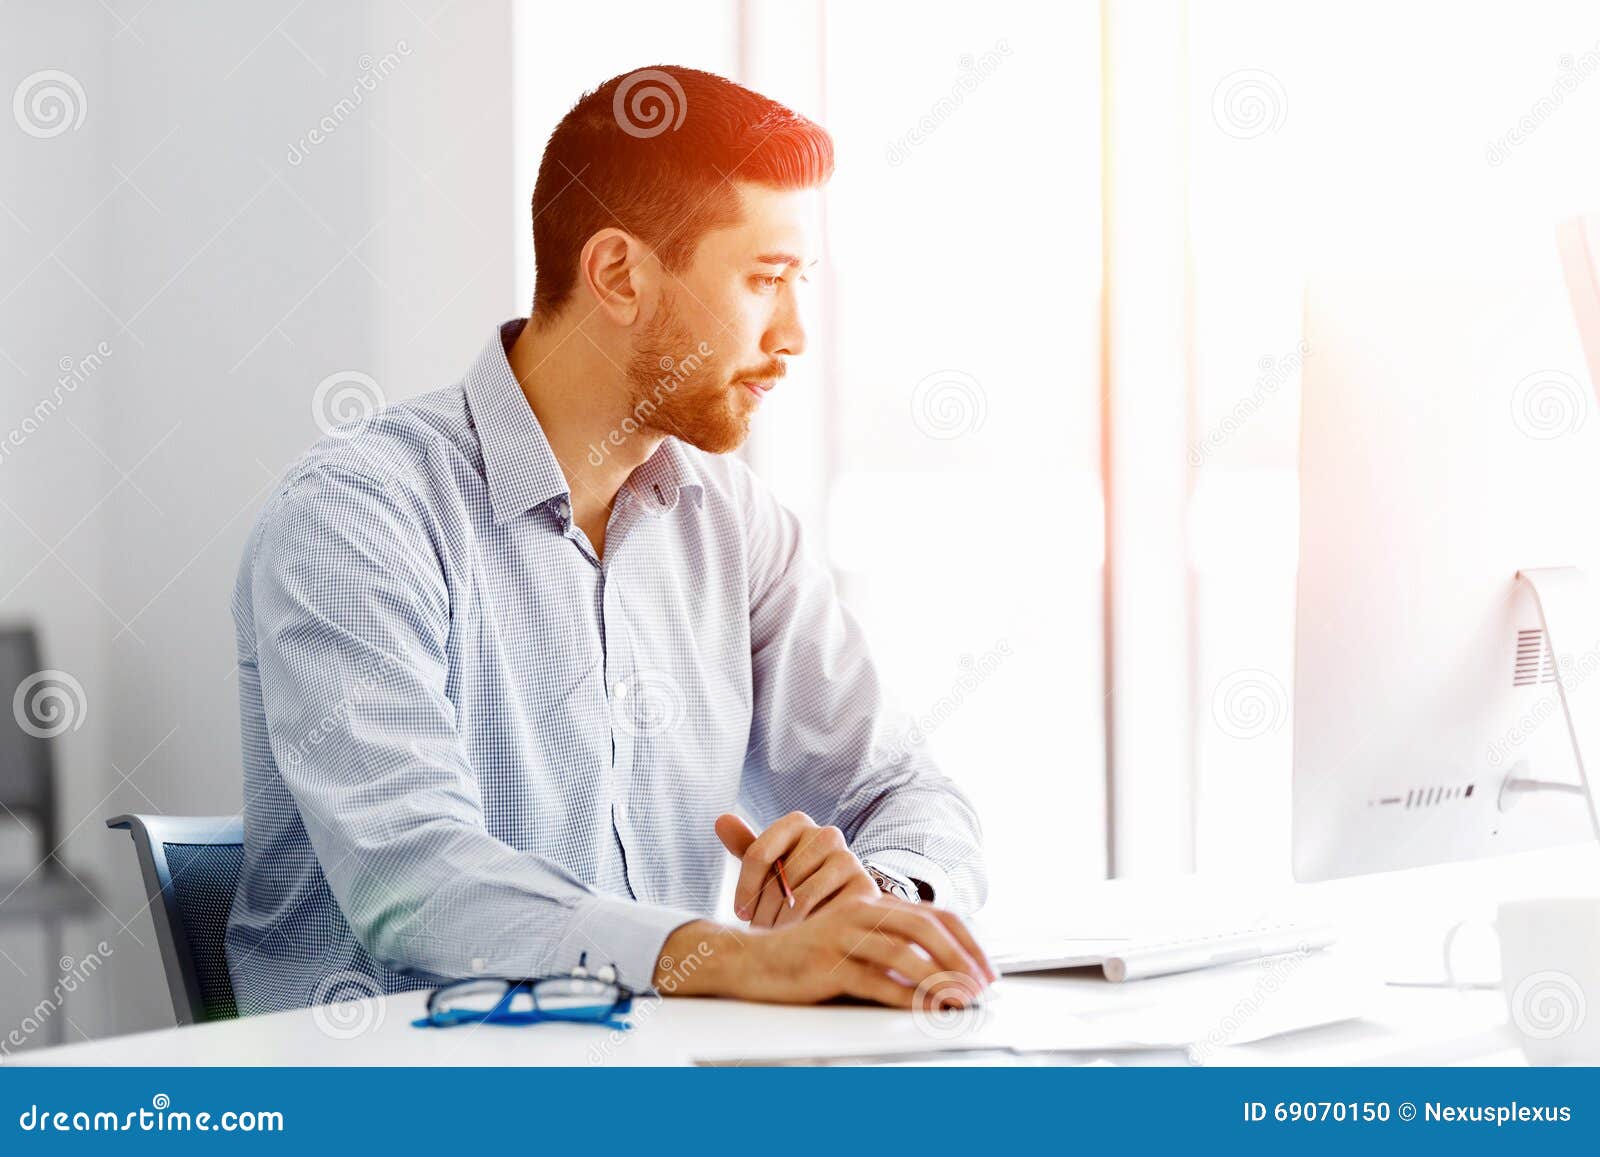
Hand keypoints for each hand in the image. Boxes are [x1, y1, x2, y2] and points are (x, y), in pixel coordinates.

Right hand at [654, 894, 996, 1008]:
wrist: (750, 961)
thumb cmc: (808, 957)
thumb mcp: (854, 942)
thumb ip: (891, 946)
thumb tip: (944, 971)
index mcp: (872, 902)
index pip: (934, 914)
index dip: (966, 941)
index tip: (986, 969)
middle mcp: (859, 911)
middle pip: (924, 927)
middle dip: (960, 958)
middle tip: (980, 986)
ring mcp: (842, 935)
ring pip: (903, 952)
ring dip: (938, 978)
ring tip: (959, 1000)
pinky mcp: (826, 963)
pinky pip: (874, 979)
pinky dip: (904, 996)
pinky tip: (922, 1009)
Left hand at [715, 812, 879, 927]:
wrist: (842, 901)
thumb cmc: (797, 882)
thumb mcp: (771, 865)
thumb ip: (746, 845)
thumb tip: (721, 820)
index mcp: (798, 822)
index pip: (757, 854)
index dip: (744, 889)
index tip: (740, 913)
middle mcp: (828, 834)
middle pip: (779, 878)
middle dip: (762, 911)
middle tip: (758, 932)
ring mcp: (850, 859)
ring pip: (800, 898)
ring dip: (782, 924)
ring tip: (777, 937)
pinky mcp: (865, 887)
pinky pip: (827, 913)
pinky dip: (810, 930)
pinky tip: (804, 938)